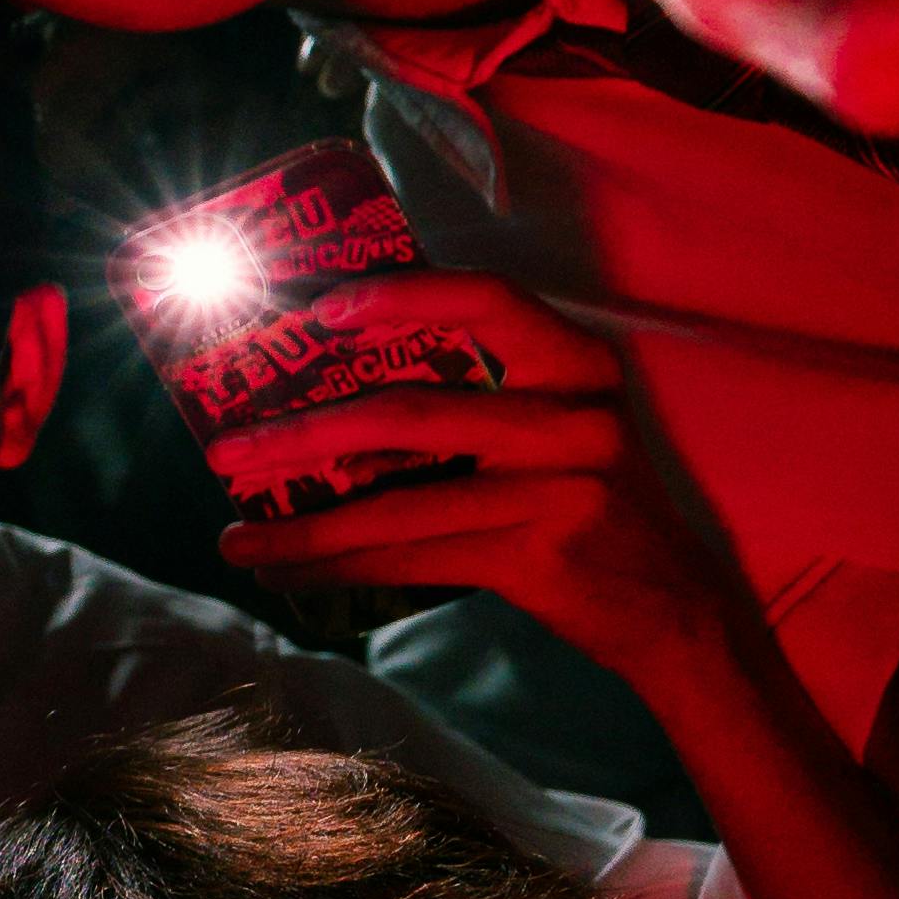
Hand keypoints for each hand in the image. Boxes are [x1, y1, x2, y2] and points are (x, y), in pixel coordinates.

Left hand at [207, 265, 724, 671]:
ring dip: (304, 529)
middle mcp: (574, 416)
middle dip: (304, 435)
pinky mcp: (537, 555)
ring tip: (235, 541)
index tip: (321, 310)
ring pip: (398, 504)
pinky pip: (413, 559)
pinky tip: (289, 577)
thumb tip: (331, 401)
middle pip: (412, 414)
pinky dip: (341, 569)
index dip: (403, 296)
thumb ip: (480, 398)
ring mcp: (559, 487)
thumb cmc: (588, 502)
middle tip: (226, 453)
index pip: (489, 301)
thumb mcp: (560, 427)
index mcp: (577, 364)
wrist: (672, 602)